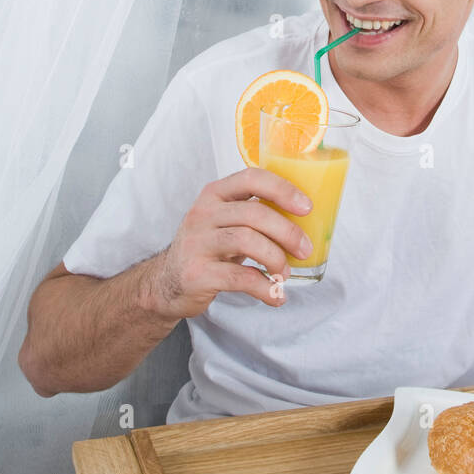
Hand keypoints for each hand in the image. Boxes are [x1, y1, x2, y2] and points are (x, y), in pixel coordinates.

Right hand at [151, 168, 313, 316]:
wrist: (166, 282)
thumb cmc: (208, 247)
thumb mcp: (224, 221)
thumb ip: (254, 213)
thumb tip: (306, 220)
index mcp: (215, 194)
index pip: (251, 178)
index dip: (283, 189)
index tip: (306, 207)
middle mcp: (203, 213)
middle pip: (254, 213)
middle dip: (287, 232)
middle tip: (304, 249)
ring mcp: (197, 243)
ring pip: (247, 241)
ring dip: (276, 259)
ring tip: (285, 274)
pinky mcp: (196, 273)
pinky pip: (239, 277)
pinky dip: (265, 288)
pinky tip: (276, 296)